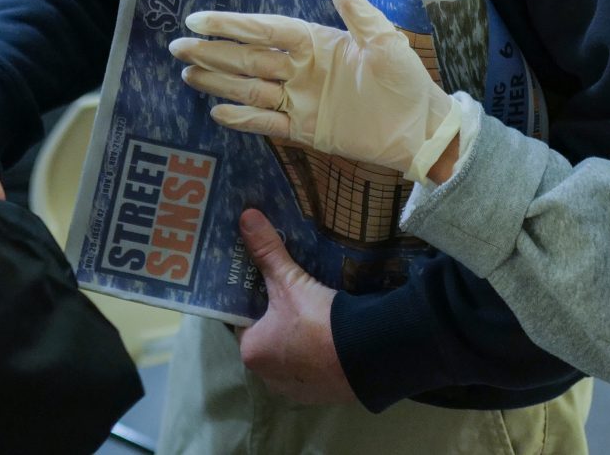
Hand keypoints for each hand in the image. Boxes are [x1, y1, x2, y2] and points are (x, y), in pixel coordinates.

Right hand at [170, 0, 450, 174]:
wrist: (422, 129)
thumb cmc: (406, 80)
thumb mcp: (382, 38)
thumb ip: (354, 7)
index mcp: (316, 42)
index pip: (265, 30)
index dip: (232, 24)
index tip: (198, 19)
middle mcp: (301, 69)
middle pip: (248, 59)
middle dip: (213, 53)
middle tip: (177, 48)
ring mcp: (300, 101)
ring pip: (250, 89)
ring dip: (219, 82)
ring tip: (187, 75)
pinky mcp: (305, 131)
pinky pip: (267, 124)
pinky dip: (243, 118)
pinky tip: (217, 111)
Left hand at [235, 210, 354, 404]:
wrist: (366, 356)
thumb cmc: (316, 322)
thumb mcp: (290, 283)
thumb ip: (268, 251)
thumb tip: (246, 215)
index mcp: (251, 352)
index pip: (244, 320)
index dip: (254, 298)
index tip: (266, 281)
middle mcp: (267, 376)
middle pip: (268, 337)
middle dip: (278, 317)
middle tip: (291, 290)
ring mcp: (296, 388)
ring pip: (292, 353)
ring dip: (299, 336)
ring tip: (312, 308)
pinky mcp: (323, 393)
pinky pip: (314, 366)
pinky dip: (318, 352)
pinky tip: (329, 332)